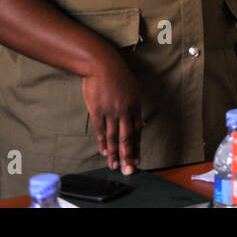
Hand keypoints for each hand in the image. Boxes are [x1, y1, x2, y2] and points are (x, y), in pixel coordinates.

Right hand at [82, 52, 143, 173]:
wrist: (101, 65)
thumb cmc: (117, 75)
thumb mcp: (132, 89)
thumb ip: (134, 107)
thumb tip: (138, 123)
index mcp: (135, 105)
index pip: (137, 131)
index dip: (137, 147)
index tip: (138, 160)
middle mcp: (125, 111)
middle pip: (127, 138)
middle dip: (128, 156)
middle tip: (129, 171)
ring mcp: (111, 112)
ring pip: (114, 137)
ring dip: (115, 154)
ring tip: (115, 166)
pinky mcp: (98, 111)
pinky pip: (101, 130)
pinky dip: (103, 142)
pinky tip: (105, 152)